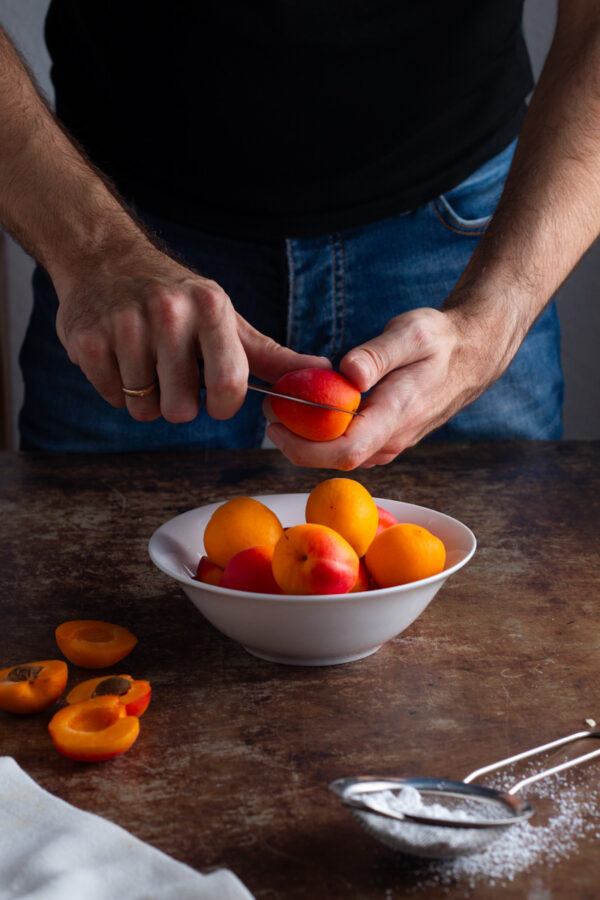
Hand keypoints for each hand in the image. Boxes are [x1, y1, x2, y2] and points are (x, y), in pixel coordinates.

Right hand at [54, 243, 328, 422]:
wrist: (108, 260)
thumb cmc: (180, 302)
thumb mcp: (228, 321)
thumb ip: (272, 356)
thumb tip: (324, 373)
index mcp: (212, 308)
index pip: (228, 387)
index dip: (223, 404)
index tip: (215, 396)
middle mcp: (169, 312)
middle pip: (181, 410)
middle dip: (179, 404)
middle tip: (172, 373)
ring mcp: (125, 324)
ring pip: (143, 408)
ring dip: (146, 397)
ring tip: (145, 361)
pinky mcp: (88, 339)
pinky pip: (111, 397)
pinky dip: (116, 388)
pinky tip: (119, 356)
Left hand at [265, 305, 508, 468]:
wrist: (469, 356)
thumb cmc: (440, 341)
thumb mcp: (411, 333)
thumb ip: (378, 354)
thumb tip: (348, 373)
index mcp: (396, 415)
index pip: (345, 450)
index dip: (305, 447)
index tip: (276, 425)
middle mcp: (391, 439)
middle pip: (333, 458)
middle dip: (295, 440)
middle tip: (270, 408)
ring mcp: (388, 444)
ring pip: (338, 455)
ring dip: (306, 437)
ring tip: (284, 404)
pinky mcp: (384, 440)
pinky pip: (347, 446)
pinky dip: (322, 433)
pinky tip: (311, 408)